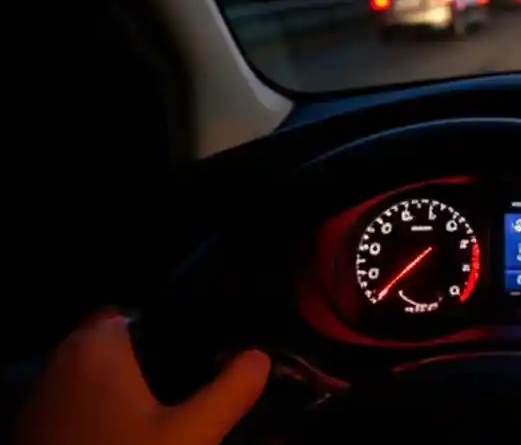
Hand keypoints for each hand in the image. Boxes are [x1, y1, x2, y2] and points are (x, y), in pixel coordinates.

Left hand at [15, 311, 269, 444]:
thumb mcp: (190, 435)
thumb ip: (229, 391)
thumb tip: (258, 358)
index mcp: (97, 347)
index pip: (135, 312)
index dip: (169, 327)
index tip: (200, 351)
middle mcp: (63, 362)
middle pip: (117, 344)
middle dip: (152, 361)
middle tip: (190, 386)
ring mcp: (44, 399)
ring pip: (96, 377)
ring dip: (127, 390)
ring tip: (165, 415)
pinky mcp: (36, 431)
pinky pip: (78, 407)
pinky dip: (104, 414)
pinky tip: (131, 436)